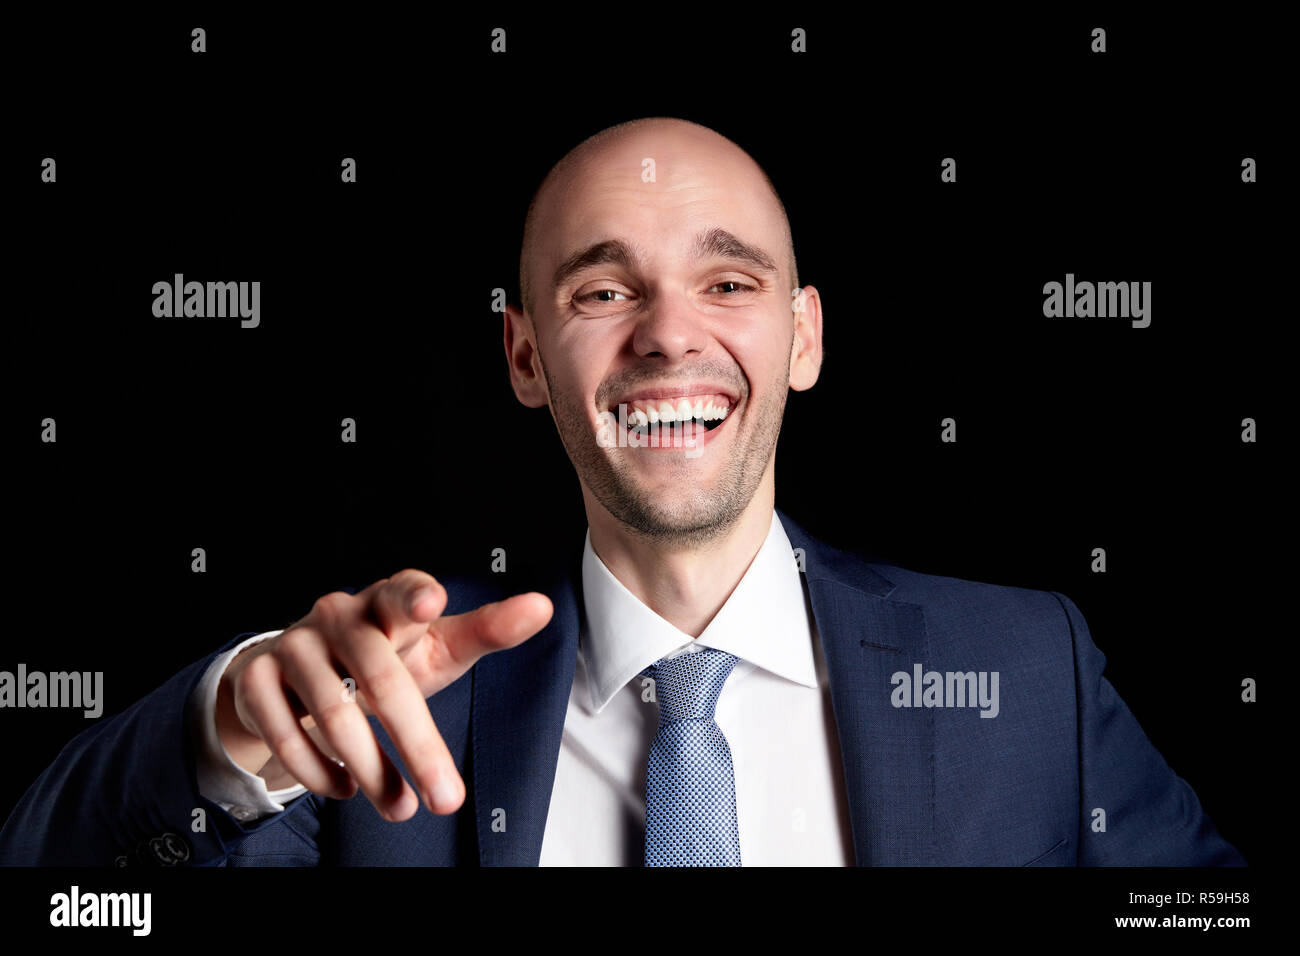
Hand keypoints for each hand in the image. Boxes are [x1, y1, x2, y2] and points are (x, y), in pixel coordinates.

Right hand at [215, 570, 551, 820]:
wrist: (299, 670)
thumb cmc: (386, 655)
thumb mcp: (436, 646)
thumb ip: (487, 630)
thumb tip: (543, 607)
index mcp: (388, 603)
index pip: (402, 591)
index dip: (415, 596)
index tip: (431, 602)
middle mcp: (338, 615)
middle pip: (381, 679)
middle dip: (418, 745)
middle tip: (447, 799)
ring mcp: (294, 644)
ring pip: (334, 713)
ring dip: (372, 771)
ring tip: (402, 810)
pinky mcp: (257, 678)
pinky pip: (286, 731)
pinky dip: (319, 771)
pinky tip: (345, 790)